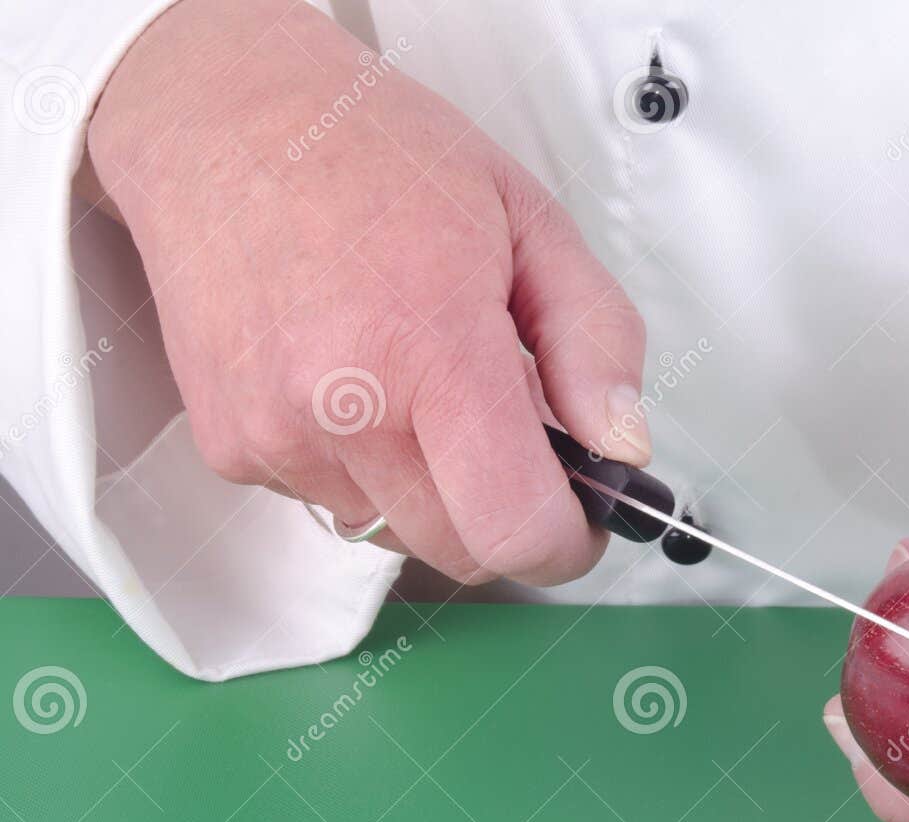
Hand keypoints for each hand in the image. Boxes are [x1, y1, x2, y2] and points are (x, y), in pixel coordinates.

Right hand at [85, 0, 648, 583]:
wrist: (223, 121)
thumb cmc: (377, 155)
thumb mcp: (531, 221)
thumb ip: (597, 342)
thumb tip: (623, 445)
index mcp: (432, 349)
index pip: (514, 528)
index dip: (568, 543)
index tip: (583, 519)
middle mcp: (342, 408)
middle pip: (463, 552)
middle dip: (506, 514)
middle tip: (512, 434)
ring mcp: (277, 437)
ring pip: (398, 532)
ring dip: (433, 488)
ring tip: (421, 382)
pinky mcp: (232, 449)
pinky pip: (332, 502)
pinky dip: (365, 467)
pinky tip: (356, 381)